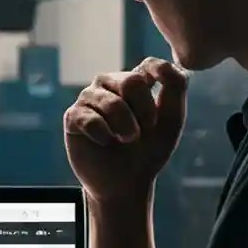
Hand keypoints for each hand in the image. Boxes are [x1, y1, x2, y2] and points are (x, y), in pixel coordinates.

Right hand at [64, 58, 188, 202]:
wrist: (125, 183)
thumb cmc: (149, 150)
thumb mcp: (171, 119)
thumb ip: (175, 87)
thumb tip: (163, 64)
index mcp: (135, 80)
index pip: (150, 65)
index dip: (160, 86)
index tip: (161, 110)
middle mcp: (110, 83)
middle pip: (131, 82)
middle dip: (144, 112)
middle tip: (141, 133)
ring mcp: (89, 98)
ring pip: (111, 103)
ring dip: (125, 128)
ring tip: (125, 140)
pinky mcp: (73, 116)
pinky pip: (90, 119)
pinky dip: (104, 136)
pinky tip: (105, 143)